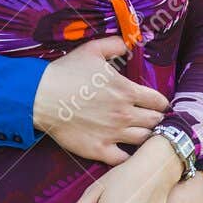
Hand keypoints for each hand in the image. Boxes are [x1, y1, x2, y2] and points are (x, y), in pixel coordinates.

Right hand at [33, 36, 170, 163]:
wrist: (41, 97)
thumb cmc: (66, 72)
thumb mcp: (92, 50)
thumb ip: (115, 45)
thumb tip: (129, 44)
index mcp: (128, 91)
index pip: (159, 101)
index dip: (161, 102)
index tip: (157, 104)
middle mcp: (125, 114)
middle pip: (156, 122)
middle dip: (156, 119)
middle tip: (150, 118)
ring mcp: (113, 134)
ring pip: (144, 140)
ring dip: (146, 137)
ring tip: (141, 134)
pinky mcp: (99, 149)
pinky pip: (124, 159)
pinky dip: (129, 157)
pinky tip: (125, 151)